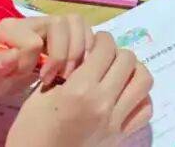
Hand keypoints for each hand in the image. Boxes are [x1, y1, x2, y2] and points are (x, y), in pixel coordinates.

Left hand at [0, 14, 94, 99]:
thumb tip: (13, 57)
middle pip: (61, 24)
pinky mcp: (63, 33)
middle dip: (62, 55)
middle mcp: (32, 21)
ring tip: (68, 73)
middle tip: (54, 79)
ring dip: (78, 51)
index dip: (31, 64)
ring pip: (77, 23)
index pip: (32, 41)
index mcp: (8, 29)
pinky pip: (85, 30)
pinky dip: (87, 49)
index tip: (24, 77)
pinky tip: (77, 68)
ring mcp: (49, 24)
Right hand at [6, 32, 152, 146]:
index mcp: (80, 89)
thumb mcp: (40, 97)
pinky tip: (125, 96)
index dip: (102, 39)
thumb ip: (65, 73)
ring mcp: (115, 120)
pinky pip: (145, 110)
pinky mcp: (121, 136)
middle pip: (128, 60)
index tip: (96, 42)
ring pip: (143, 81)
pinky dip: (140, 98)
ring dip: (134, 71)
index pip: (106, 48)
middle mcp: (103, 102)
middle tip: (105, 56)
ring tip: (120, 73)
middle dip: (117, 52)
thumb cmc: (30, 132)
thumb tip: (85, 56)